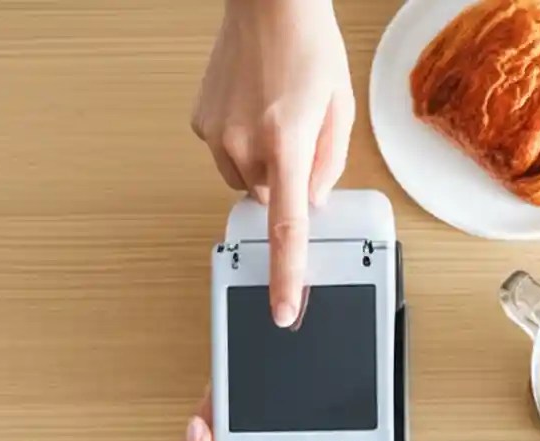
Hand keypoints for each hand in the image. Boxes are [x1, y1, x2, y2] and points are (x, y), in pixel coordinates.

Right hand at [192, 0, 354, 326]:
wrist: (269, 4)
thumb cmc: (309, 47)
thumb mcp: (339, 111)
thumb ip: (328, 166)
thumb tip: (312, 202)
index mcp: (286, 145)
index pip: (287, 229)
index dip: (285, 276)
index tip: (282, 310)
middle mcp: (244, 145)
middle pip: (269, 200)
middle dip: (286, 183)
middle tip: (298, 139)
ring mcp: (216, 135)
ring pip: (246, 181)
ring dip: (263, 165)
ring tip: (275, 117)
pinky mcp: (200, 123)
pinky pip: (226, 155)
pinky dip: (242, 145)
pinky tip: (254, 110)